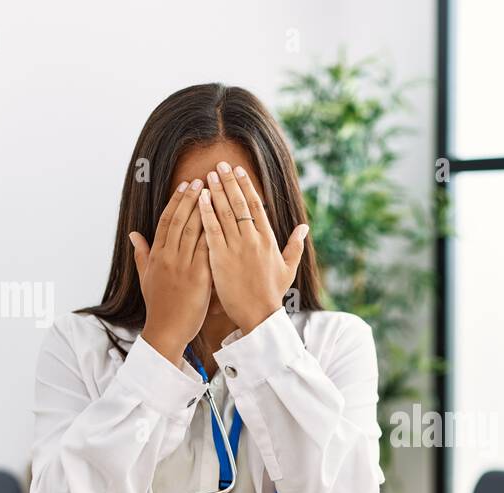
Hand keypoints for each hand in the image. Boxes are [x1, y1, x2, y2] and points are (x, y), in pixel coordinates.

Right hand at [130, 179, 211, 364]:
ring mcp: (182, 266)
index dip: (176, 202)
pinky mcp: (197, 277)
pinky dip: (214, 233)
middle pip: (179, 220)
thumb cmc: (159, 306)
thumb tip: (134, 235)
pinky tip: (224, 219)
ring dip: (204, 209)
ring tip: (214, 191)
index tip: (185, 186)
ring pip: (193, 231)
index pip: (166, 221)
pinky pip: (207, 250)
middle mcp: (168, 257)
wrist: (166, 330)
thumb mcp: (145, 278)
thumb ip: (141, 254)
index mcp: (156, 255)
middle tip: (202, 179)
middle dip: (191, 198)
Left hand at [198, 161, 308, 333]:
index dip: (246, 187)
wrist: (259, 315)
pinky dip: (206, 213)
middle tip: (220, 165)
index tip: (238, 171)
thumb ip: (295, 246)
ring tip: (208, 175)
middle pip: (240, 204)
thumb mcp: (288, 268)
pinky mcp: (221, 258)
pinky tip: (200, 199)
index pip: (257, 206)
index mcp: (269, 240)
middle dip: (229, 183)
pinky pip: (212, 230)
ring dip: (216, 192)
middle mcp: (253, 240)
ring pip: (225, 213)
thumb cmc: (272, 294)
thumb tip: (304, 227)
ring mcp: (237, 248)